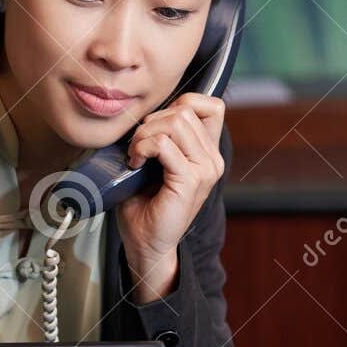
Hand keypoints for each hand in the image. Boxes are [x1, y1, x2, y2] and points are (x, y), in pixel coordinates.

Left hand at [117, 92, 224, 301]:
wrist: (145, 244)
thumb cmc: (146, 204)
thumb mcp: (157, 161)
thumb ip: (163, 135)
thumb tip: (147, 110)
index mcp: (207, 152)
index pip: (209, 105)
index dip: (180, 102)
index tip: (156, 126)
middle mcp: (212, 159)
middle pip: (185, 109)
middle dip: (152, 121)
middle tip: (136, 145)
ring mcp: (205, 170)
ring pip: (176, 122)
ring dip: (146, 134)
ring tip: (136, 154)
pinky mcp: (191, 181)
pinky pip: (164, 144)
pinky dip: (143, 147)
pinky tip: (135, 162)